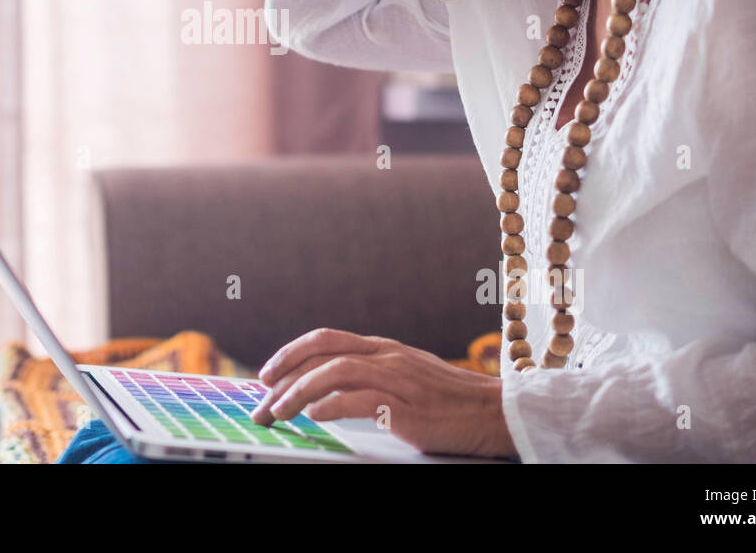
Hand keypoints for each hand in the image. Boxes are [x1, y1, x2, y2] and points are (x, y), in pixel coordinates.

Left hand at [248, 327, 516, 458]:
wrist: (495, 413)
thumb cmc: (449, 400)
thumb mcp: (405, 376)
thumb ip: (371, 375)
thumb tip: (326, 392)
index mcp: (382, 348)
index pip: (324, 339)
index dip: (289, 354)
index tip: (265, 375)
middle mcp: (386, 356)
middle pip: (321, 352)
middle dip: (283, 377)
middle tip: (260, 404)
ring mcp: (397, 379)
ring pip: (334, 373)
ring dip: (298, 392)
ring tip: (279, 412)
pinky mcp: (407, 408)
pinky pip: (361, 399)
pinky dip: (332, 405)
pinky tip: (315, 416)